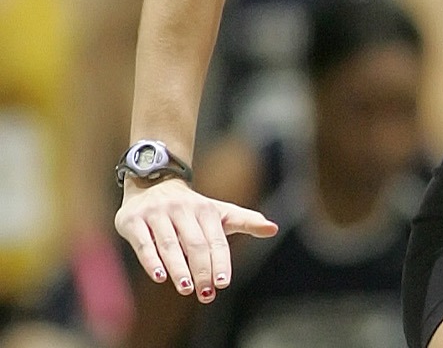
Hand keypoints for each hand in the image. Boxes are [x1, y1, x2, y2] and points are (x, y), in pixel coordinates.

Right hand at [115, 179, 276, 302]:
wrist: (153, 182)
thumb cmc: (191, 208)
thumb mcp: (219, 212)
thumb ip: (245, 221)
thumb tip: (273, 228)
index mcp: (206, 210)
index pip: (216, 240)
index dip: (221, 262)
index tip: (223, 283)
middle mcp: (182, 210)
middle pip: (195, 244)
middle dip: (201, 270)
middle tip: (205, 294)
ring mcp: (157, 214)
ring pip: (170, 244)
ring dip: (179, 268)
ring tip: (186, 288)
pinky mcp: (133, 221)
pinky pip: (143, 243)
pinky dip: (151, 261)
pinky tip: (159, 277)